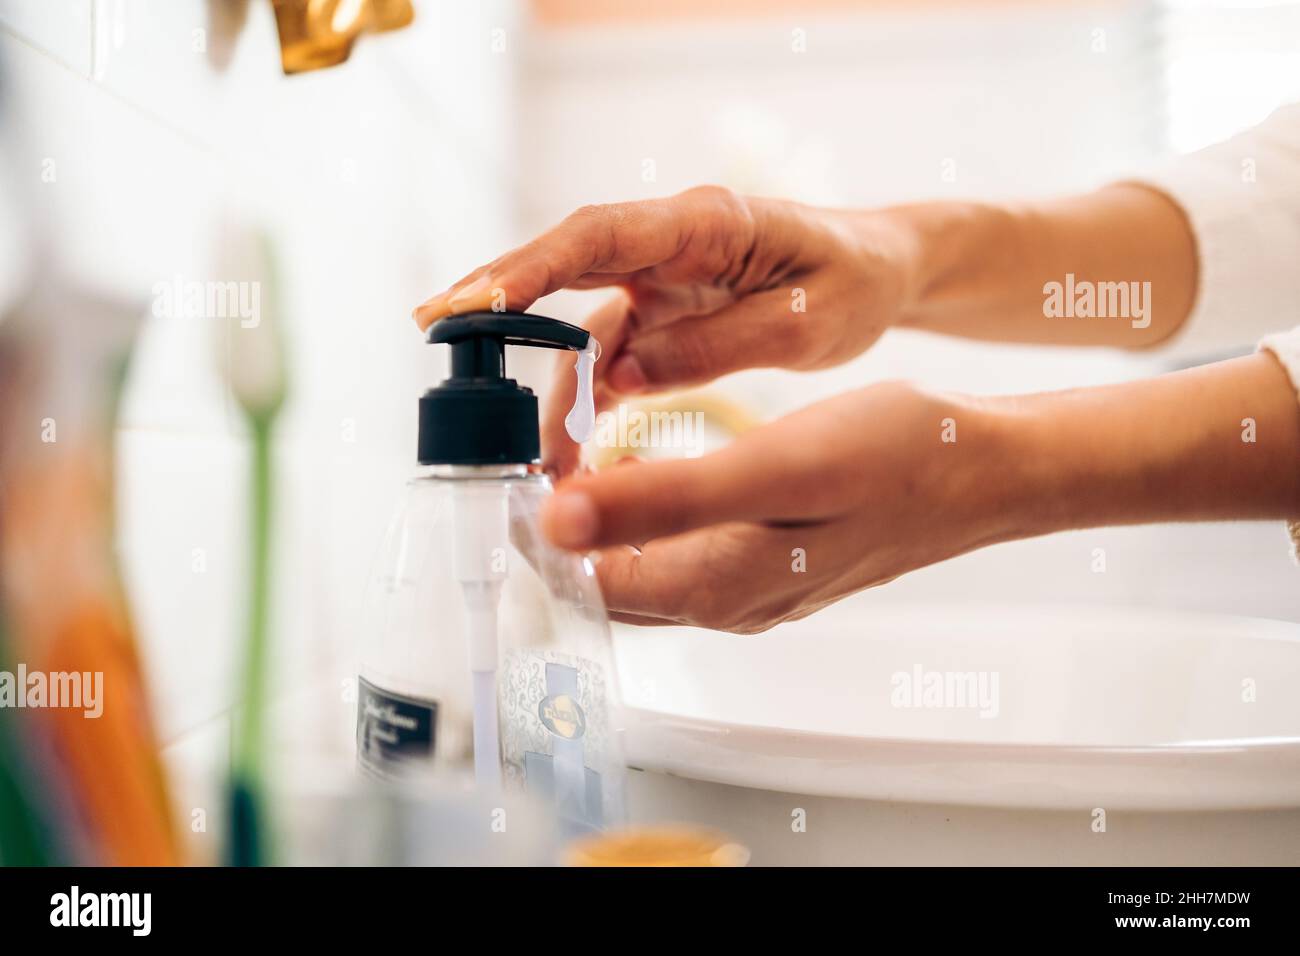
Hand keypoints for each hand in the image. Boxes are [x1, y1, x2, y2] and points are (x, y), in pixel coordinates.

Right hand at [412, 185, 920, 474]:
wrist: (880, 271)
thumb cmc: (852, 283)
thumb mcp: (804, 325)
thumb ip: (715, 346)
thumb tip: (622, 374)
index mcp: (707, 224)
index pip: (599, 234)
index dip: (531, 265)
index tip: (476, 300)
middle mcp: (670, 241)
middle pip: (565, 261)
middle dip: (497, 296)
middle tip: (432, 330)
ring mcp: (662, 275)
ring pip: (581, 317)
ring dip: (545, 374)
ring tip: (516, 436)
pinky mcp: (664, 307)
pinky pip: (610, 348)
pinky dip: (586, 392)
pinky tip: (566, 440)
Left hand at [539, 381, 1010, 632]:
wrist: (983, 470)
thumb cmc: (895, 457)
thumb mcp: (775, 467)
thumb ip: (662, 499)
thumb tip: (553, 523)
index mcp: (715, 589)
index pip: (581, 580)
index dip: (533, 520)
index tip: (518, 447)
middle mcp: (724, 602)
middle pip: (603, 575)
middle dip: (556, 512)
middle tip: (545, 430)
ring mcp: (749, 588)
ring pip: (638, 561)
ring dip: (596, 508)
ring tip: (579, 435)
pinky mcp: (769, 563)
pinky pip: (679, 549)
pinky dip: (641, 506)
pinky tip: (643, 459)